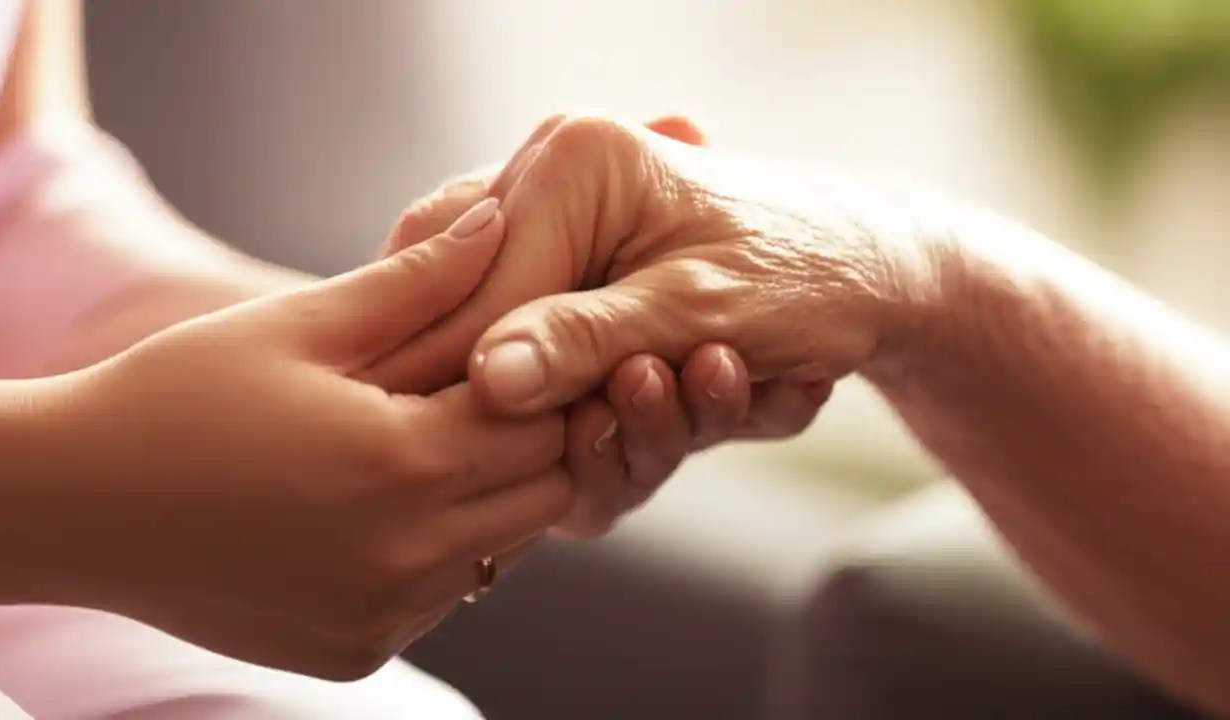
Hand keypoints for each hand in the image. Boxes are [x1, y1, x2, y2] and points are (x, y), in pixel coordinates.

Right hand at [0, 200, 567, 679]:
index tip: (508, 346)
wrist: (75, 506)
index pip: (542, 419)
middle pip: (542, 492)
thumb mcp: (299, 325)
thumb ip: (416, 278)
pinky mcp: (358, 653)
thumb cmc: (179, 398)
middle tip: (473, 395)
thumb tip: (498, 219)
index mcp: (402, 464)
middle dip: (526, 440)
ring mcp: (384, 616)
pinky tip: (378, 506)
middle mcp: (406, 556)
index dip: (537, 376)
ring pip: (501, 550)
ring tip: (424, 445)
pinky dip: (437, 552)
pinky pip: (443, 596)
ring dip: (487, 498)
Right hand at [365, 117, 832, 536]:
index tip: (483, 453)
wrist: (875, 268)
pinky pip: (561, 351)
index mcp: (574, 163)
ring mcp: (569, 234)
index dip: (477, 378)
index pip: (479, 289)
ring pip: (523, 344)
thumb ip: (586, 342)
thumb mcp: (699, 311)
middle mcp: (558, 186)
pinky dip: (630, 394)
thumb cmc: (808, 272)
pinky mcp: (584, 277)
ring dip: (612, 399)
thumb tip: (490, 378)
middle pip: (485, 313)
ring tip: (725, 373)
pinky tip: (733, 377)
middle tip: (634, 414)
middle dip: (552, 392)